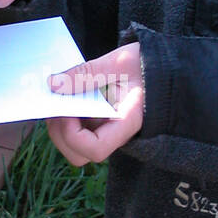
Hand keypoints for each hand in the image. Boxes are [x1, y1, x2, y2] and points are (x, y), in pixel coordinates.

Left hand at [45, 44, 144, 165]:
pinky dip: (64, 117)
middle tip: (56, 104)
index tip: (67, 109)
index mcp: (127, 123)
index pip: (95, 149)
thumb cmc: (147, 65)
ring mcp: (106, 131)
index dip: (73, 135)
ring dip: (59, 126)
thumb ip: (86, 73)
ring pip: (74, 146)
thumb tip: (53, 84)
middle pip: (79, 155)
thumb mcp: (119, 62)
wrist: (164, 67)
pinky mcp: (99, 123)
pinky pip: (75, 130)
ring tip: (59, 97)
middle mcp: (116, 134)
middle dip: (60, 133)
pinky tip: (65, 95)